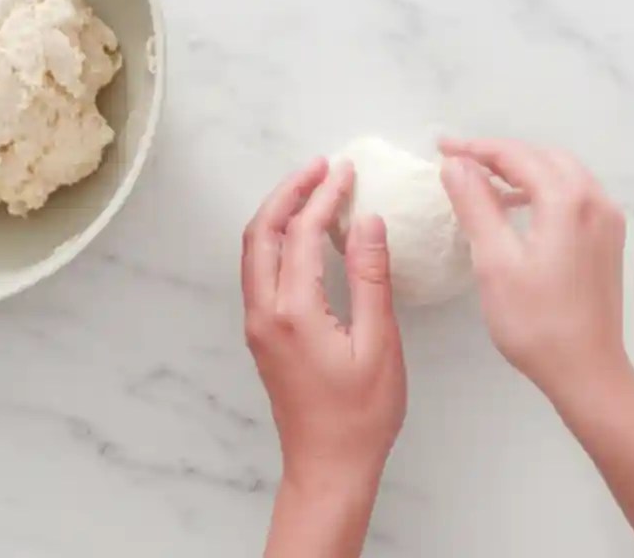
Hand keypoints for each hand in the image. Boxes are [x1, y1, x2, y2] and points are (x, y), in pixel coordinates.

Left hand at [241, 158, 406, 494]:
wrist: (328, 467)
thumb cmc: (361, 415)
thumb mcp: (378, 343)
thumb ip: (370, 277)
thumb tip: (367, 221)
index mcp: (293, 311)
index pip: (301, 233)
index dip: (324, 196)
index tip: (347, 171)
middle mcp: (264, 313)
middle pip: (262, 232)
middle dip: (289, 192)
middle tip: (321, 167)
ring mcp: (258, 325)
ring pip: (254, 250)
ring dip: (278, 213)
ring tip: (311, 188)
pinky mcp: (263, 335)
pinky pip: (260, 271)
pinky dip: (277, 239)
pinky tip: (303, 234)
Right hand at [439, 138, 629, 403]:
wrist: (588, 371)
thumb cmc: (536, 323)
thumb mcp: (494, 262)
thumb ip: (475, 205)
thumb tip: (456, 165)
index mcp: (568, 200)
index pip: (517, 155)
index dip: (476, 148)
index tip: (441, 147)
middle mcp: (596, 200)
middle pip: (543, 157)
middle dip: (500, 154)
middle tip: (458, 162)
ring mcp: (607, 220)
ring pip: (562, 173)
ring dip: (523, 169)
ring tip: (483, 180)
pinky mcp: (608, 239)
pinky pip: (575, 195)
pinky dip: (544, 189)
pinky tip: (518, 208)